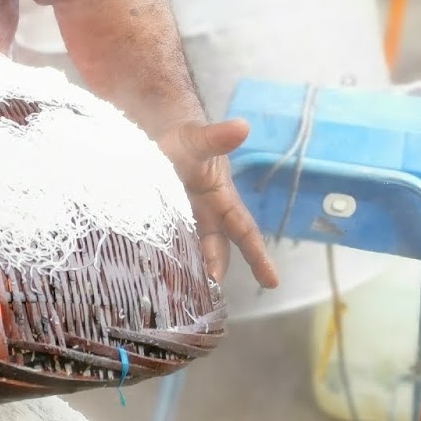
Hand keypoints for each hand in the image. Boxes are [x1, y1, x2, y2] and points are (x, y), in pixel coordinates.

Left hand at [159, 118, 277, 289]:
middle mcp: (203, 215)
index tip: (272, 281)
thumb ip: (216, 137)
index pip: (244, 231)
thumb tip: (242, 126)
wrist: (156, 133)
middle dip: (214, 269)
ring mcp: (178, 220)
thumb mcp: (198, 139)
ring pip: (187, 251)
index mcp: (221, 200)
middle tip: (210, 292)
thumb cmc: (185, 138)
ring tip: (179, 294)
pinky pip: (159, 245)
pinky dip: (158, 260)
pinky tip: (147, 276)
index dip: (259, 255)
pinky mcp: (153, 221)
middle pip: (213, 249)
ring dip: (186, 271)